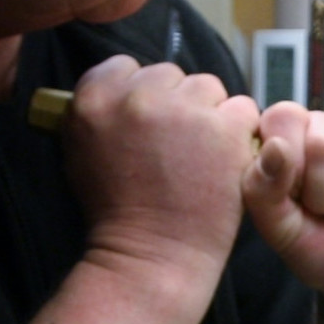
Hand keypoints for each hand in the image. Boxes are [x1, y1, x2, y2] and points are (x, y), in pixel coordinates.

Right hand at [63, 55, 260, 278]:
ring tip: (201, 154)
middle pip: (170, 75)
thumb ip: (99, 112)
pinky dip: (240, 132)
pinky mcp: (224, 128)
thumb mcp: (80, 152)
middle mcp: (137, 96)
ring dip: (209, 114)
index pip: (125, 67)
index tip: (146, 121)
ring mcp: (183, 110)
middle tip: (175, 144)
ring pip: (208, 87)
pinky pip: (242, 109)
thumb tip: (120, 88)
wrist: (150, 256)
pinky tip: (225, 160)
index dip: (140, 93)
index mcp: (95, 98)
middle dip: (176, 103)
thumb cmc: (115, 211)